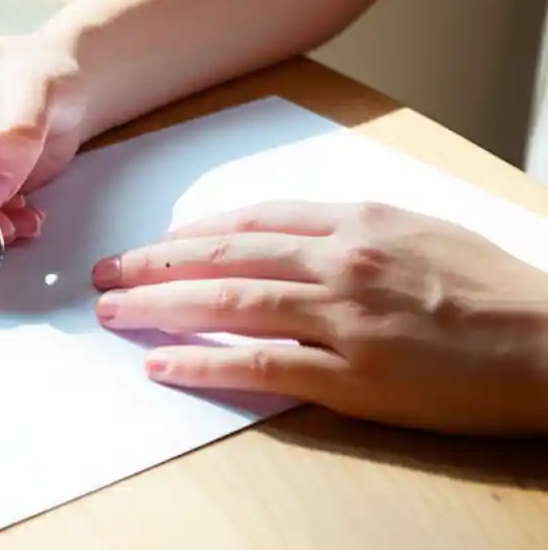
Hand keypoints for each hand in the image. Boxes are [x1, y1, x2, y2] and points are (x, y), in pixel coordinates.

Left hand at [91, 200, 547, 435]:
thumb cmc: (490, 286)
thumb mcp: (417, 230)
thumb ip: (345, 228)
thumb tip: (278, 234)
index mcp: (357, 221)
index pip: (252, 218)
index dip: (193, 231)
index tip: (156, 243)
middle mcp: (342, 262)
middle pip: (225, 255)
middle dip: (154, 263)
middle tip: (105, 271)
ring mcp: (345, 319)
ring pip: (229, 303)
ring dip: (160, 306)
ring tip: (112, 310)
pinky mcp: (354, 377)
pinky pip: (262, 365)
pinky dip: (204, 362)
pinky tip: (162, 363)